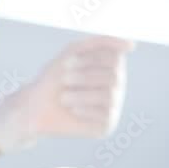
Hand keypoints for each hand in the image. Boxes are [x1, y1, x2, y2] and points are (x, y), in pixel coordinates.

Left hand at [0, 36, 133, 152]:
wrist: (36, 106)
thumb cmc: (54, 77)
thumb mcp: (75, 50)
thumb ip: (103, 42)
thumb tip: (133, 46)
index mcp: (113, 67)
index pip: (115, 59)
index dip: (88, 61)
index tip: (67, 64)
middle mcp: (117, 87)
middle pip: (114, 78)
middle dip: (83, 77)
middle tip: (64, 81)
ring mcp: (114, 107)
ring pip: (110, 96)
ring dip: (80, 94)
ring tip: (64, 98)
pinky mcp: (107, 125)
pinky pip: (106, 115)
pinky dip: (84, 110)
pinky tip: (73, 111)